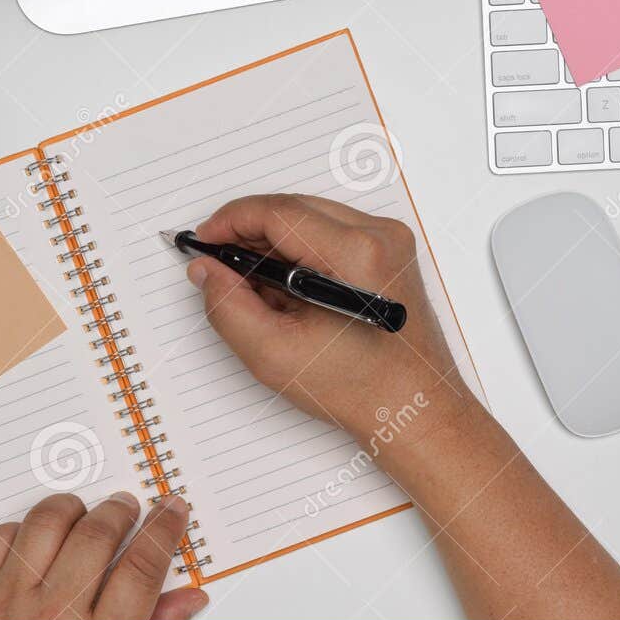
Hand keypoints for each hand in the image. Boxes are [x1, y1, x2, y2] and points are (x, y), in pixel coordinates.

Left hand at [0, 492, 208, 619]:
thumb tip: (188, 599)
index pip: (143, 567)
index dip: (163, 529)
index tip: (171, 510)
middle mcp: (55, 616)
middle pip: (98, 535)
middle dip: (120, 511)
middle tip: (126, 508)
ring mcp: (8, 601)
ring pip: (47, 523)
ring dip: (71, 509)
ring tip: (82, 513)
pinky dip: (19, 529)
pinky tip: (33, 538)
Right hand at [186, 194, 473, 442]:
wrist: (414, 409)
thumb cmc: (361, 389)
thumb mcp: (274, 354)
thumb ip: (228, 305)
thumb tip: (207, 270)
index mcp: (355, 254)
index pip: (276, 212)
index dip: (230, 221)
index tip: (205, 240)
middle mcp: (379, 237)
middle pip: (293, 209)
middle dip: (250, 232)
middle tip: (221, 264)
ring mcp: (390, 242)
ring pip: (311, 218)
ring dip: (275, 244)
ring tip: (256, 286)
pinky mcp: (391, 252)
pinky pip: (332, 233)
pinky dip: (301, 252)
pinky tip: (288, 289)